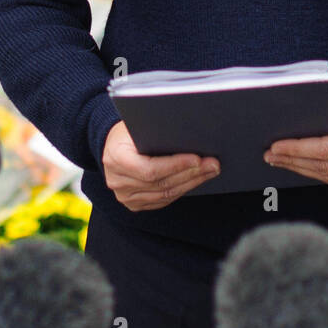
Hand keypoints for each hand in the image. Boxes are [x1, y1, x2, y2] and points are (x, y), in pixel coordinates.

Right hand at [101, 120, 218, 210]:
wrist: (114, 144)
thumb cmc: (130, 130)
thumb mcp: (138, 123)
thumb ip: (158, 131)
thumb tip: (192, 134)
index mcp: (115, 158)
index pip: (150, 169)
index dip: (175, 166)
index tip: (197, 159)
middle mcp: (117, 180)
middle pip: (161, 183)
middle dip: (191, 173)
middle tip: (212, 164)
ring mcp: (125, 195)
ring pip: (165, 194)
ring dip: (191, 182)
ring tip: (210, 170)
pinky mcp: (134, 203)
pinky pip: (163, 200)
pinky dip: (182, 190)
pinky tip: (196, 179)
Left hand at [263, 87, 327, 190]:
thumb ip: (323, 120)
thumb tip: (288, 130)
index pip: (323, 150)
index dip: (297, 149)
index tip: (275, 146)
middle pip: (322, 166)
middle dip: (293, 160)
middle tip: (270, 154)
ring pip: (326, 176)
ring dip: (300, 168)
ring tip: (279, 160)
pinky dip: (316, 172)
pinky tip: (299, 166)